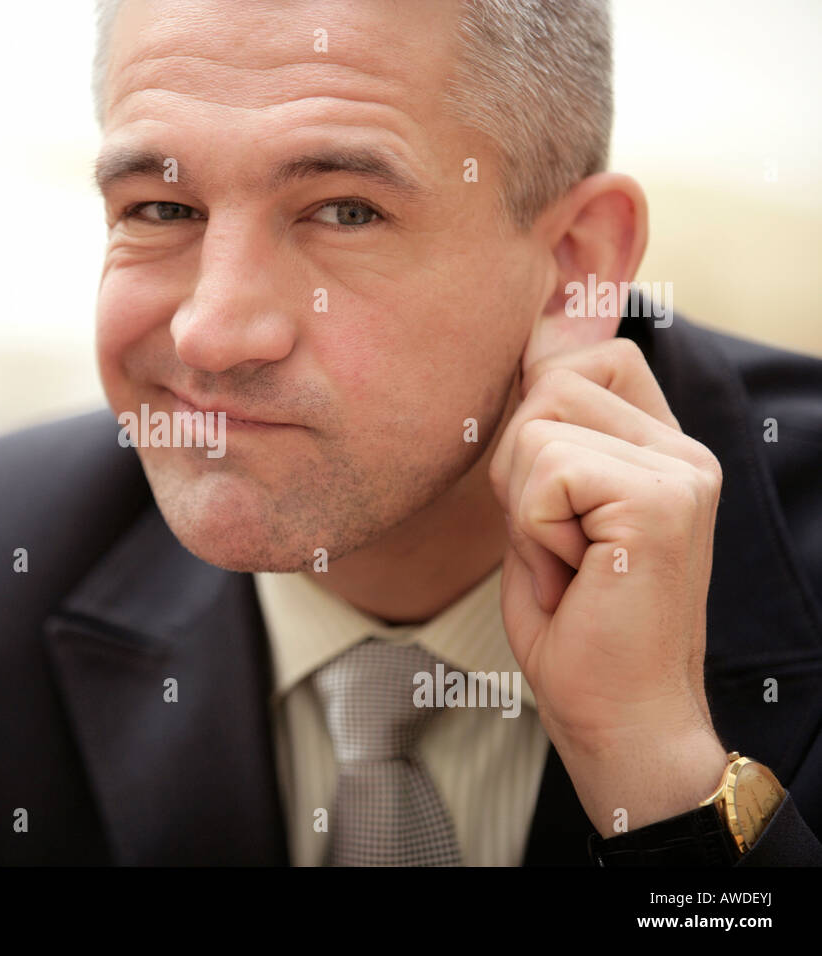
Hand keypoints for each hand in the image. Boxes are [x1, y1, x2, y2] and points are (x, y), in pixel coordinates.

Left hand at [488, 337, 727, 834]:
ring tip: (566, 561)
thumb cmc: (574, 628)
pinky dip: (533, 528)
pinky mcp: (660, 501)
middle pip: (550, 384)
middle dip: (518, 467)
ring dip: (524, 504)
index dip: (537, 407)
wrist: (618, 719)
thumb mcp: (546, 517)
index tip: (542, 492)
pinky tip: (573, 574)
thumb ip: (543, 444)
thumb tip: (523, 359)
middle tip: (553, 543)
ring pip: (539, 425)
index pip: (588, 358)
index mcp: (661, 450)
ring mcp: (679, 472)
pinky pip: (546, 470)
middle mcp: (682, 451)